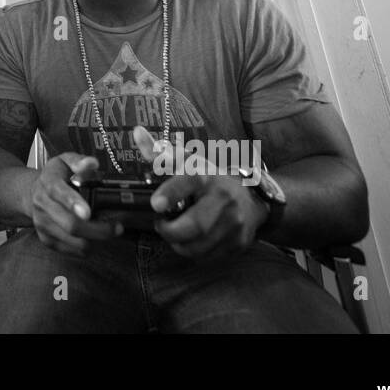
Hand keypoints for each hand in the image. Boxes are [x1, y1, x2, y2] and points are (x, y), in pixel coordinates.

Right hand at [28, 152, 122, 254]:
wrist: (31, 194)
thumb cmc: (55, 177)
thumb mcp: (65, 161)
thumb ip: (78, 161)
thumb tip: (92, 163)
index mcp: (48, 182)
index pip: (59, 193)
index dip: (73, 203)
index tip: (88, 213)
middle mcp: (42, 205)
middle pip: (70, 225)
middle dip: (98, 230)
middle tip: (117, 228)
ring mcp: (42, 224)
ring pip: (75, 241)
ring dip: (97, 239)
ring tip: (108, 230)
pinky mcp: (47, 240)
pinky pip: (73, 250)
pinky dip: (88, 246)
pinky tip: (94, 235)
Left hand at [131, 125, 267, 260]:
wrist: (252, 199)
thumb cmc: (210, 180)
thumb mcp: (187, 163)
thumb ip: (159, 152)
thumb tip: (136, 132)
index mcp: (207, 176)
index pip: (190, 181)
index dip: (172, 193)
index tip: (156, 204)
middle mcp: (224, 199)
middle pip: (194, 225)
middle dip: (169, 231)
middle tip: (161, 225)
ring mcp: (234, 223)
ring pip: (198, 246)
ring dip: (178, 244)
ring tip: (174, 232)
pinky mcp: (238, 243)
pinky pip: (207, 256)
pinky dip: (192, 252)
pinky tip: (191, 240)